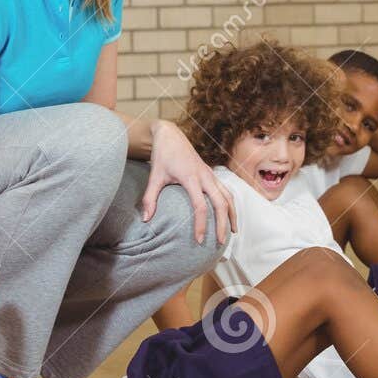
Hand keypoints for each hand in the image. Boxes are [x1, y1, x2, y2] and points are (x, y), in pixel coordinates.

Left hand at [143, 120, 235, 245]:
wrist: (171, 136)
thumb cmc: (162, 156)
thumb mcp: (154, 176)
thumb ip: (150, 198)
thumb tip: (145, 220)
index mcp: (191, 178)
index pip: (200, 206)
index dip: (200, 224)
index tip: (199, 240)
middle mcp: (205, 176)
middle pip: (221, 203)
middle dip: (223, 223)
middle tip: (220, 242)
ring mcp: (211, 175)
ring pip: (229, 196)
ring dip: (232, 214)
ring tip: (233, 232)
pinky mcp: (212, 174)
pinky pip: (226, 191)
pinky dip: (231, 205)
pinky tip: (230, 216)